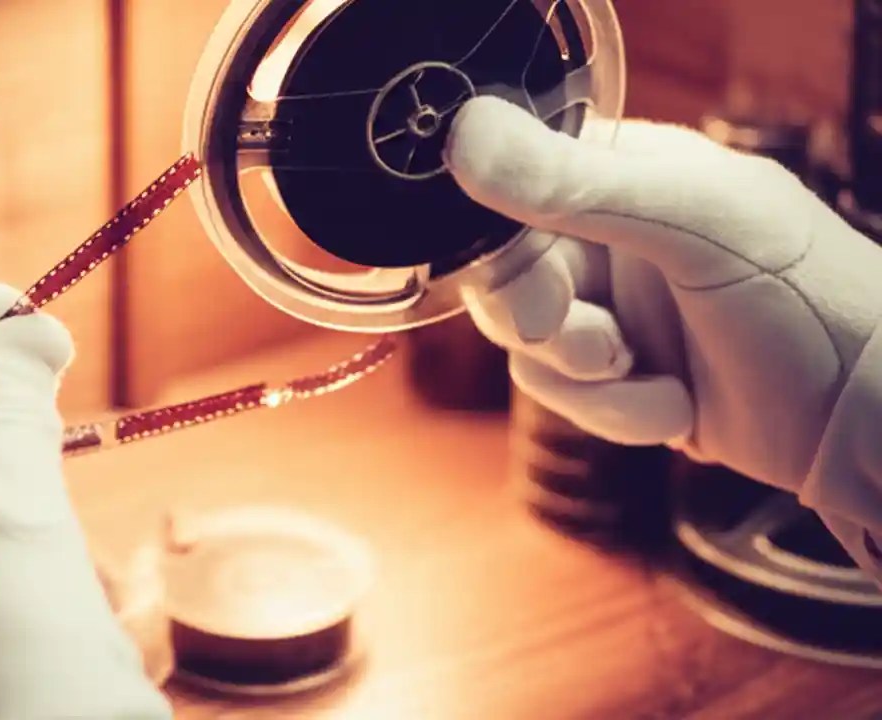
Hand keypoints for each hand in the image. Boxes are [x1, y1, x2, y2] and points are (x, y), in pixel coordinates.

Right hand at [445, 97, 881, 508]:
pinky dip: (616, 415)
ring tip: (661, 382)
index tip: (552, 297)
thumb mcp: (696, 227)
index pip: (510, 194)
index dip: (508, 255)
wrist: (865, 421)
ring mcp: (611, 308)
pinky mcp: (616, 376)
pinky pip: (563, 396)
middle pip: (506, 282)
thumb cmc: (810, 302)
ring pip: (529, 350)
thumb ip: (579, 187)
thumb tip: (465, 138)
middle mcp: (607, 236)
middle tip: (606, 349)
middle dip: (552, 332)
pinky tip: (678, 409)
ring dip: (591, 385)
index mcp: (624, 173)